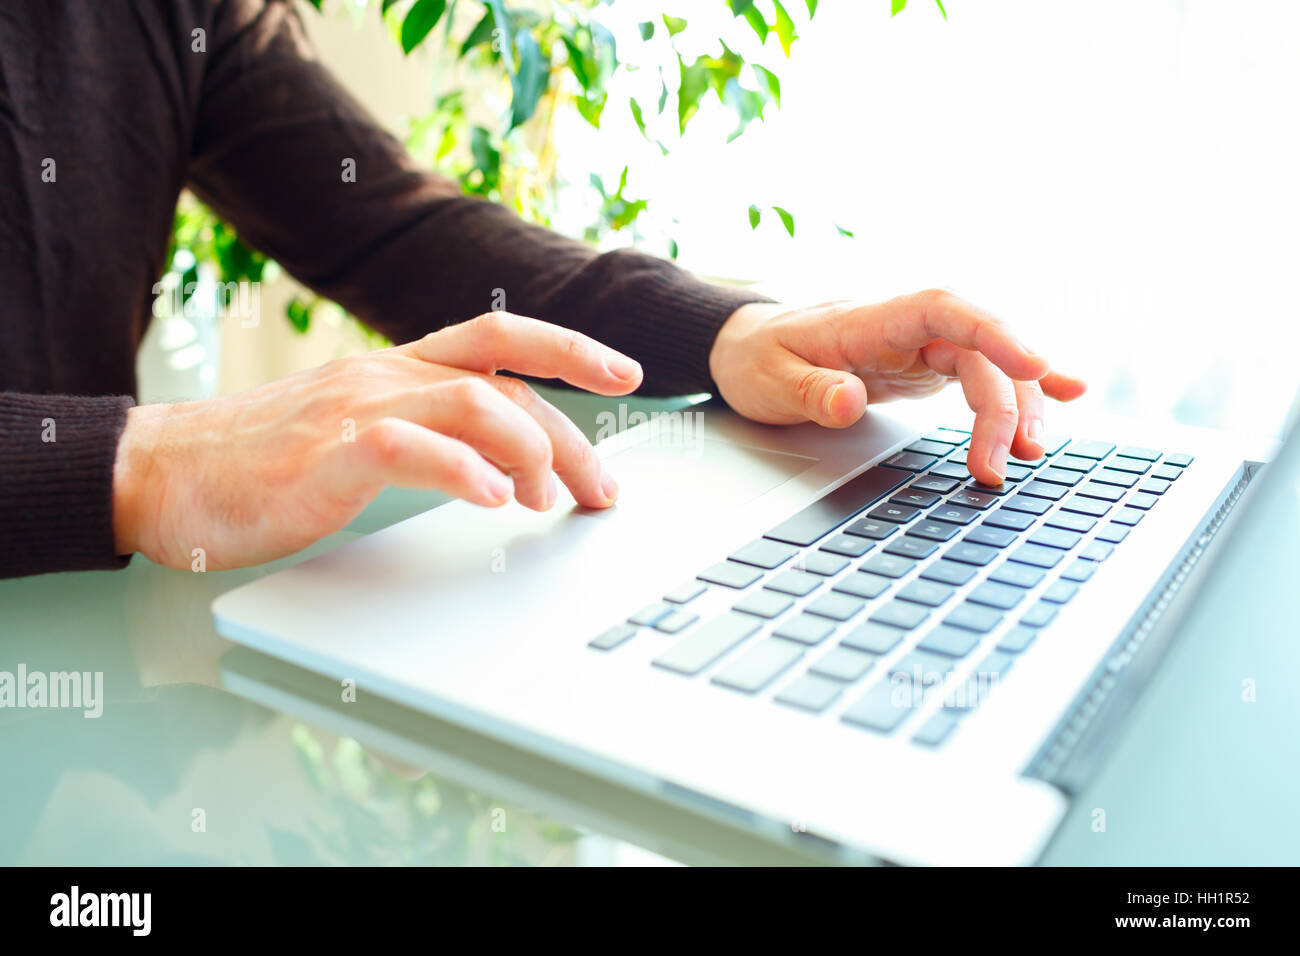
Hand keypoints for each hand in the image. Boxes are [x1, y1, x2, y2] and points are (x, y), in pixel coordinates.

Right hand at [112, 312, 642, 570]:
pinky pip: (412, 449)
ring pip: (475, 404)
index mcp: (398, 368)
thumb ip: (430, 432)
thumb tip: (507, 467)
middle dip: (572, 438)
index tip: (626, 372)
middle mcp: (387, 375)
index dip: (571, 347)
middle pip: (508, 386)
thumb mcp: (362, 432)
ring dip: (530, 454)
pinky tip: (495, 501)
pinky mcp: (327, 453)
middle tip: (603, 490)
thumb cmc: (268, 462)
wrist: (165, 473)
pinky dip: (466, 472)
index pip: (502, 338)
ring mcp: (357, 408)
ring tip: (546, 501)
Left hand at [708, 291, 1087, 484]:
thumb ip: (810, 391)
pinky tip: (1065, 394)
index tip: (1035, 364)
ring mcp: (920, 344)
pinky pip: (982, 373)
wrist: (751, 348)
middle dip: (1003, 406)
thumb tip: (846, 401)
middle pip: (975, 352)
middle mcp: (905, 325)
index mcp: (869, 319)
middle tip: (1004, 463)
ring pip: (987, 366)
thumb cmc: (760, 359)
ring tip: (1029, 456)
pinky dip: (1019, 388)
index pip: (943, 310)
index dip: (994, 333)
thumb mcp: (769, 381)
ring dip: (1017, 407)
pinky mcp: (926, 366)